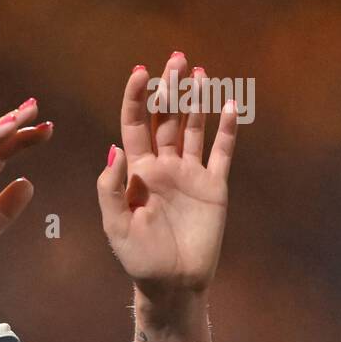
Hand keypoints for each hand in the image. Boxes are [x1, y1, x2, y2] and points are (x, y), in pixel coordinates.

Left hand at [98, 53, 239, 304]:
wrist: (171, 284)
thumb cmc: (138, 258)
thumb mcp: (115, 224)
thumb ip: (111, 189)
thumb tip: (114, 149)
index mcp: (136, 171)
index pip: (134, 125)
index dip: (136, 98)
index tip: (139, 72)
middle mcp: (163, 166)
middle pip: (166, 119)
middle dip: (169, 89)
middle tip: (175, 57)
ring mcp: (190, 174)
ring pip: (194, 129)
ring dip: (196, 101)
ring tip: (198, 72)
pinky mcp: (214, 187)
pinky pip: (221, 153)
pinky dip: (226, 129)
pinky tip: (229, 104)